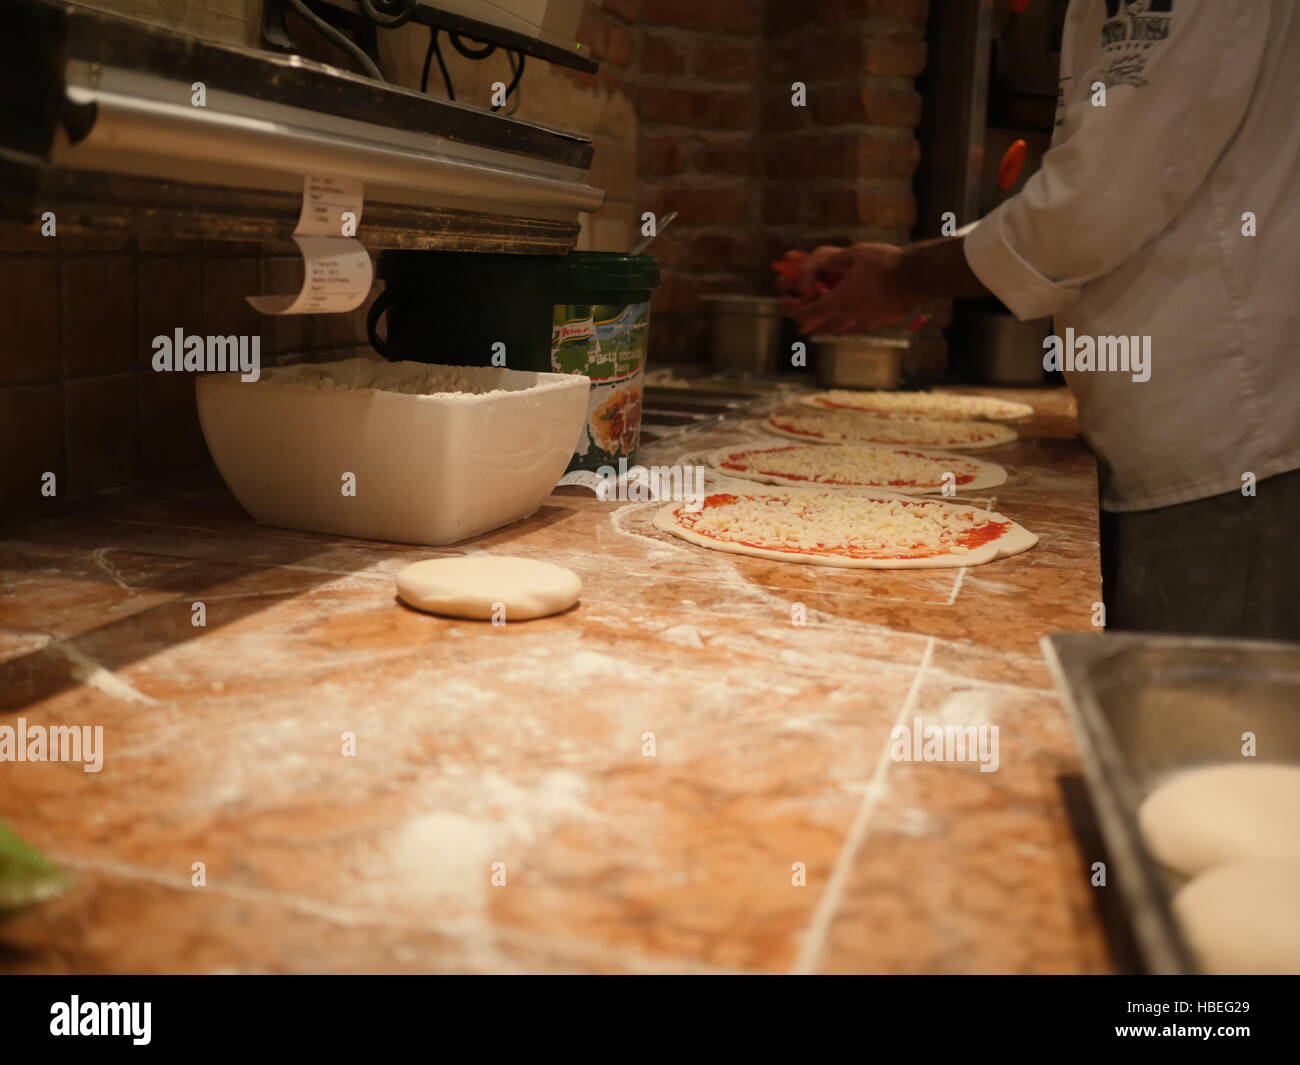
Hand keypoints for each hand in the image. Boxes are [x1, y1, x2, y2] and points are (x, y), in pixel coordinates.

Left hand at [779, 243, 915, 334]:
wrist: (917, 277)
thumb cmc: (886, 263)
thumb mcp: (853, 253)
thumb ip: (831, 260)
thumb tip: (818, 266)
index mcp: (839, 302)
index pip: (806, 314)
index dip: (791, 309)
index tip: (785, 300)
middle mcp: (848, 317)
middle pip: (817, 326)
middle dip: (803, 318)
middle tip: (798, 307)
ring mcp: (863, 322)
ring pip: (835, 329)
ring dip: (821, 323)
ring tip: (817, 314)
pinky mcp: (877, 322)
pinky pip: (853, 328)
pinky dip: (842, 323)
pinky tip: (845, 315)